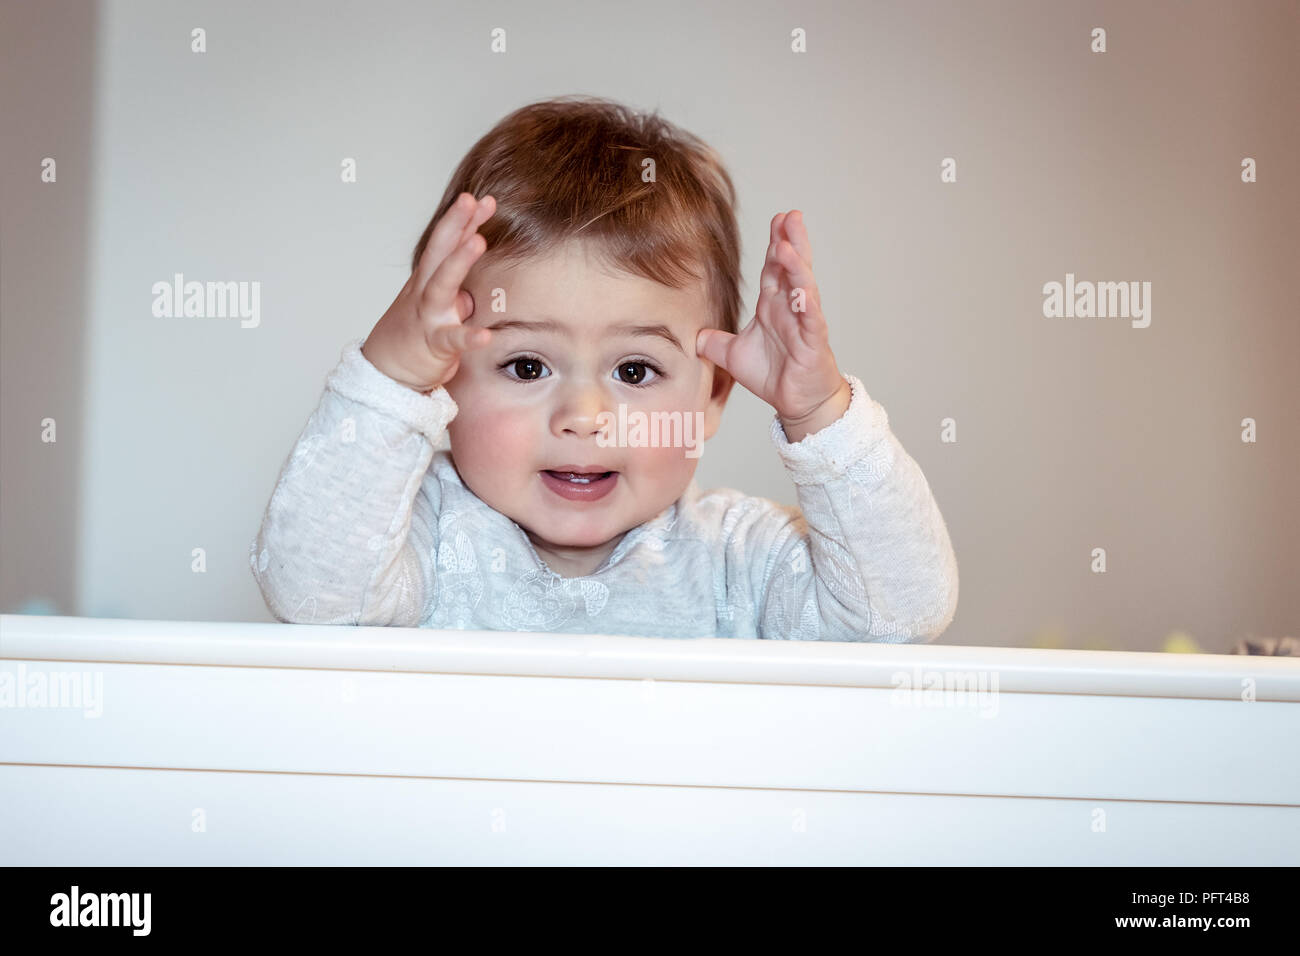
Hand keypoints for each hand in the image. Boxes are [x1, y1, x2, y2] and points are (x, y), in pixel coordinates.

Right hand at [361, 192, 496, 391]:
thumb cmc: (413, 334)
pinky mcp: (433, 345)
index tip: (483, 200)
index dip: (463, 221)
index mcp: (428, 280)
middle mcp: (426, 292)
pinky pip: (452, 339)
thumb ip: (454, 291)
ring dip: (459, 261)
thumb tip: (475, 283)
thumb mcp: (433, 305)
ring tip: (479, 241)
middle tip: (472, 199)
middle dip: (456, 223)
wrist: (385, 371)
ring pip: (443, 284)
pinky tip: (486, 335)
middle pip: (439, 251)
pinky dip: (468, 337)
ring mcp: (428, 316)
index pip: (446, 244)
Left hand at [695, 210, 850, 441]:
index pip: (773, 269)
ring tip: (791, 241)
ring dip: (797, 265)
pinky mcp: (813, 342)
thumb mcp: (733, 355)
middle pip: (791, 268)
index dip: (774, 244)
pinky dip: (807, 303)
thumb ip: (713, 342)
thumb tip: (691, 334)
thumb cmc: (774, 375)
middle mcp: (790, 309)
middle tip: (790, 215)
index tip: (777, 219)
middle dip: (791, 241)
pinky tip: (804, 288)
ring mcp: (804, 323)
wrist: (797, 402)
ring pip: (802, 287)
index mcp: (773, 306)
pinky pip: (811, 319)